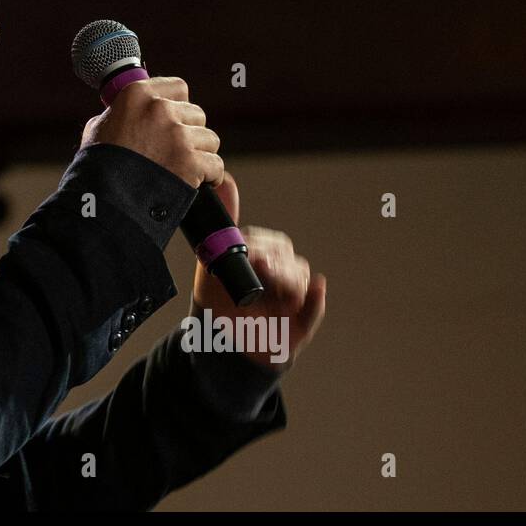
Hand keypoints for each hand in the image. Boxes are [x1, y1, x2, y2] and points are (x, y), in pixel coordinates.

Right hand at [79, 77, 223, 189]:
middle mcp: (160, 109)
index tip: (175, 118)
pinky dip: (210, 176)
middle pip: (196, 114)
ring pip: (209, 139)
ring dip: (200, 154)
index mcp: (137, 94)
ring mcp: (177, 135)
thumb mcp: (99, 128)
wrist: (102, 199)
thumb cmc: (96, 165)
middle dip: (190, 132)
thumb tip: (126, 114)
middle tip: (175, 150)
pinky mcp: (191, 162)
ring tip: (185, 169)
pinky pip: (215, 165)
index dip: (178, 104)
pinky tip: (201, 182)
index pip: (178, 87)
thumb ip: (120, 115)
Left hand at [191, 171, 326, 373]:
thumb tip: (227, 179)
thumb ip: (222, 221)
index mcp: (260, 261)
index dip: (265, 249)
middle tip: (264, 272)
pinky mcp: (299, 322)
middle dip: (278, 267)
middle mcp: (278, 277)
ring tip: (277, 295)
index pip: (273, 245)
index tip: (255, 256)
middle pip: (290, 261)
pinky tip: (315, 289)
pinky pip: (314, 309)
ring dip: (290, 284)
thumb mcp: (210, 262)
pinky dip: (315, 300)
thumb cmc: (215, 302)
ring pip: (301, 281)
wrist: (217, 347)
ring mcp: (290, 299)